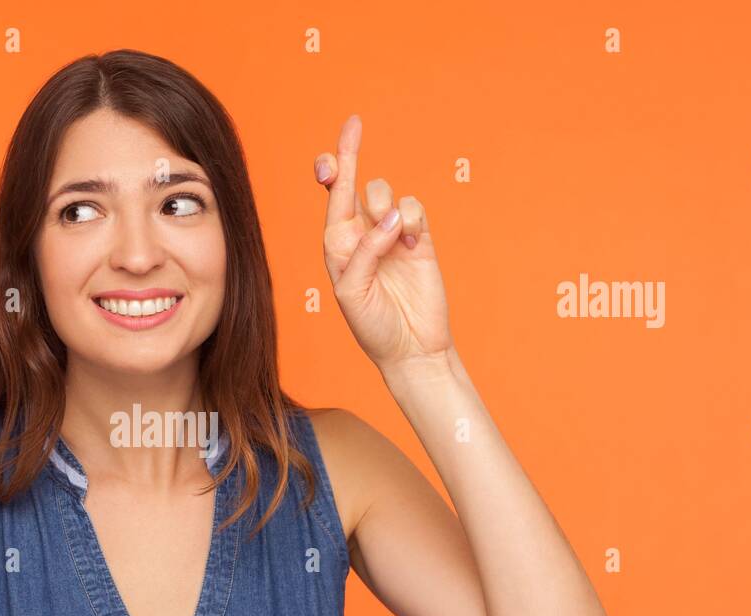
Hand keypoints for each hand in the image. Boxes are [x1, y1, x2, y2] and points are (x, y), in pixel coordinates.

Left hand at [315, 115, 451, 374]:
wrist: (411, 348)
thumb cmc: (372, 325)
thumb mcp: (352, 292)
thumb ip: (365, 253)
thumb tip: (389, 218)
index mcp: (337, 245)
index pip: (331, 198)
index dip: (332, 165)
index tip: (335, 142)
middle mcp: (361, 235)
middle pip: (353, 183)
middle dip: (348, 158)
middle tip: (351, 132)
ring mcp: (391, 235)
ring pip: (384, 193)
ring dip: (384, 205)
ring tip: (392, 237)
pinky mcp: (419, 239)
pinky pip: (412, 208)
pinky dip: (409, 218)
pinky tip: (410, 241)